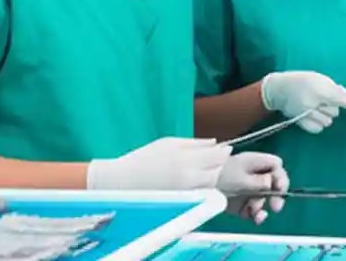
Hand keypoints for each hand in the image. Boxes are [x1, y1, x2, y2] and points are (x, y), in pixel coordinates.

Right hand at [86, 138, 230, 190]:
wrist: (120, 183)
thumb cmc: (143, 158)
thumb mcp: (169, 143)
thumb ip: (195, 144)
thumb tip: (215, 143)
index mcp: (187, 159)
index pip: (218, 157)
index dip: (224, 152)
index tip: (224, 149)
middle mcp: (190, 178)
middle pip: (218, 172)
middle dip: (219, 166)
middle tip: (214, 161)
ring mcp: (186, 193)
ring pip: (212, 185)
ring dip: (213, 177)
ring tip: (203, 171)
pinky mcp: (181, 203)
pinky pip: (200, 195)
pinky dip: (203, 188)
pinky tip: (195, 183)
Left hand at [217, 152, 288, 225]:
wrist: (197, 186)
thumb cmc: (220, 177)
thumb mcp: (240, 178)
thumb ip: (258, 181)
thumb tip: (271, 182)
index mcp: (254, 162)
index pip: (275, 165)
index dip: (280, 175)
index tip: (279, 188)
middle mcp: (253, 174)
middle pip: (272, 183)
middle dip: (275, 195)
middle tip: (276, 207)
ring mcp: (246, 189)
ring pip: (263, 198)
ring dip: (263, 206)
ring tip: (257, 214)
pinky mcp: (240, 202)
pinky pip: (253, 209)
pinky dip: (255, 214)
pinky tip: (256, 218)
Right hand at [261, 71, 345, 132]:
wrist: (279, 89)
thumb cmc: (303, 80)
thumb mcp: (321, 79)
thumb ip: (338, 90)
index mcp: (318, 88)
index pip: (340, 99)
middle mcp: (312, 103)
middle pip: (335, 112)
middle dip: (333, 107)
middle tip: (324, 100)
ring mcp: (305, 115)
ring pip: (328, 122)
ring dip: (326, 116)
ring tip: (317, 108)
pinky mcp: (300, 123)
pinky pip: (318, 129)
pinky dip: (318, 124)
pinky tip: (314, 116)